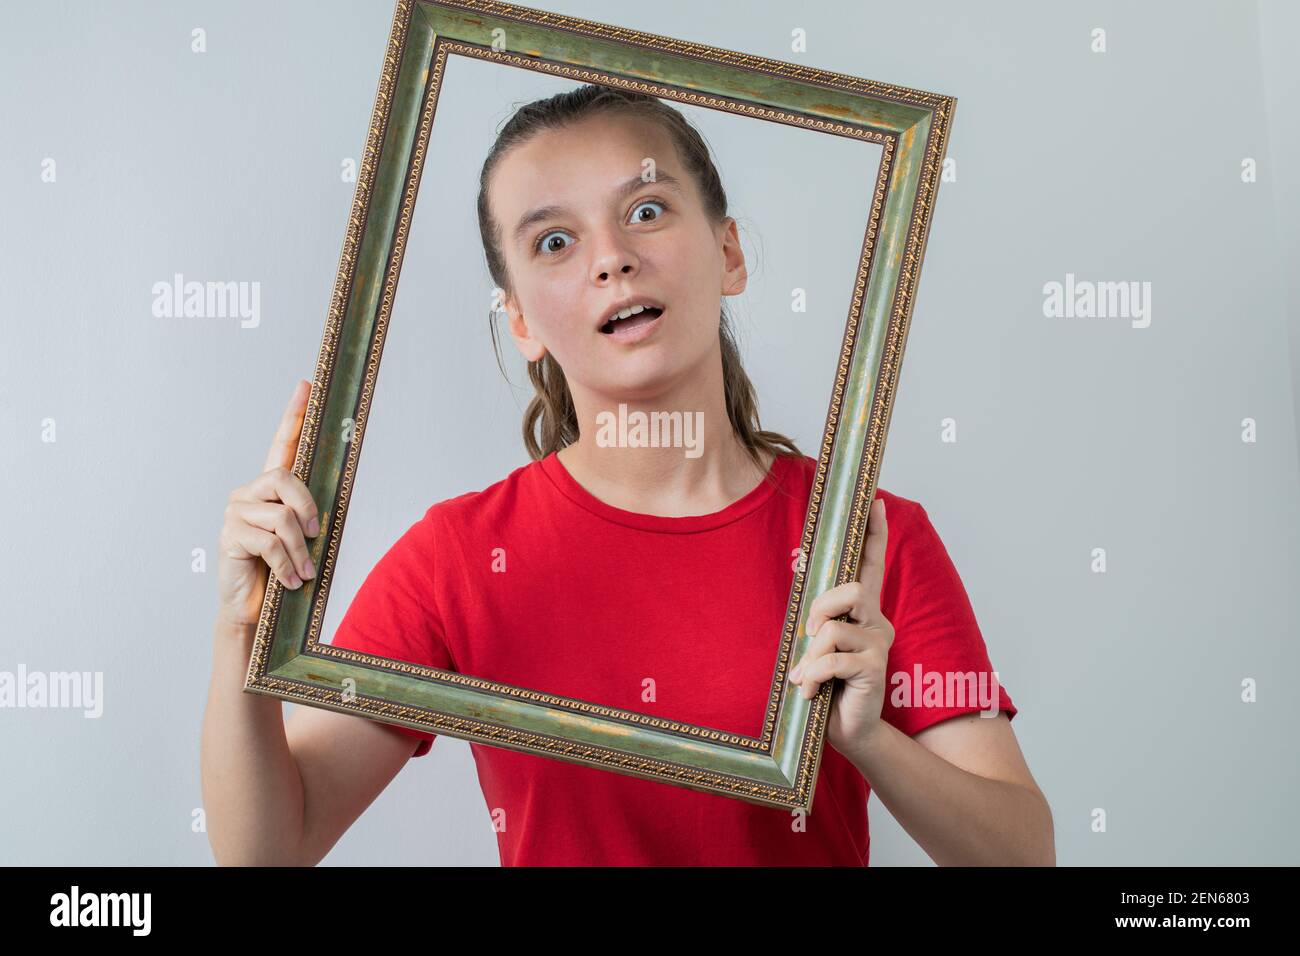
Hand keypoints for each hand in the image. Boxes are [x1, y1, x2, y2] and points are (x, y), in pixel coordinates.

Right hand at [215, 379, 320, 629]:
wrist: (254, 609)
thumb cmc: (281, 569)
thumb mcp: (301, 537)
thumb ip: (307, 514)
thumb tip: (327, 507)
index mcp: (269, 488)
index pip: (282, 443)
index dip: (294, 414)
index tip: (307, 385)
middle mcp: (248, 493)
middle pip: (285, 479)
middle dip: (309, 508)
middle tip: (318, 535)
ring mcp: (236, 513)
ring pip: (282, 516)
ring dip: (301, 549)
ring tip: (305, 572)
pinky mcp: (229, 537)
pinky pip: (270, 543)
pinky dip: (287, 565)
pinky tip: (291, 581)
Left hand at [789, 495, 892, 761]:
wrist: (847, 731)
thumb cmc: (829, 686)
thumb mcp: (818, 649)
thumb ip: (820, 627)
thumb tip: (812, 621)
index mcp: (863, 613)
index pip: (870, 565)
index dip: (874, 534)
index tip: (874, 501)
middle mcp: (876, 622)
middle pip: (850, 590)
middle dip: (820, 610)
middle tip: (809, 637)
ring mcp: (878, 645)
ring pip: (834, 627)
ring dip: (811, 654)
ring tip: (808, 677)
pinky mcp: (874, 669)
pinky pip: (832, 660)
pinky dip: (812, 676)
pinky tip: (808, 693)